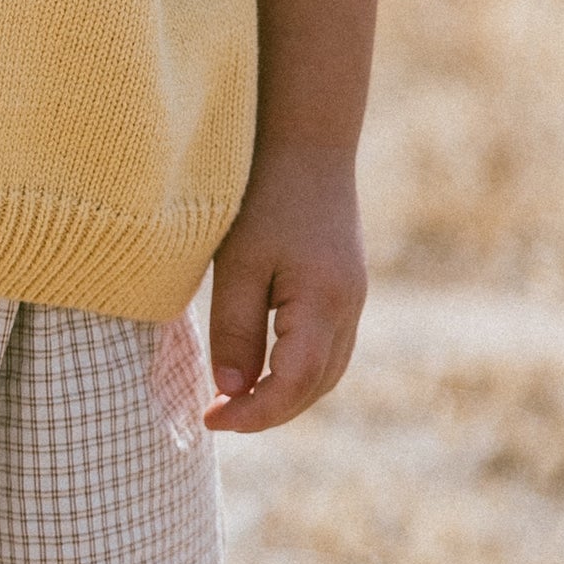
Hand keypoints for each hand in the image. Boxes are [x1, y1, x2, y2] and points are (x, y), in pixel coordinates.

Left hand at [205, 147, 365, 432]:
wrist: (308, 145)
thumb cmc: (264, 196)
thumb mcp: (238, 263)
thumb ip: (235, 329)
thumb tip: (231, 389)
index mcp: (322, 303)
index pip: (291, 385)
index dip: (252, 413)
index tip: (210, 419)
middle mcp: (348, 309)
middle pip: (314, 388)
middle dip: (268, 413)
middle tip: (217, 416)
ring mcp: (354, 301)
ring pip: (327, 374)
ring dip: (286, 398)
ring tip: (237, 401)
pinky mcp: (348, 291)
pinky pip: (330, 352)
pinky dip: (300, 374)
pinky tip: (265, 371)